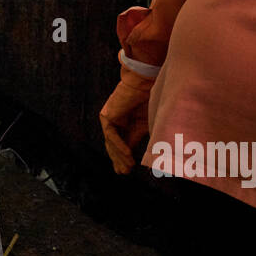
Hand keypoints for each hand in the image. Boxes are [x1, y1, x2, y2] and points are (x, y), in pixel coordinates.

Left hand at [99, 54, 157, 174]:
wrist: (144, 83)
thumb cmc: (148, 100)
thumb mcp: (144, 125)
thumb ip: (138, 138)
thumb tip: (142, 157)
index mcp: (123, 125)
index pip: (119, 146)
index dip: (122, 159)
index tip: (126, 172)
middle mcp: (113, 123)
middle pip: (113, 147)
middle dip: (119, 161)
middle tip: (124, 173)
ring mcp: (108, 119)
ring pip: (111, 143)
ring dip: (120, 156)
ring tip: (128, 168)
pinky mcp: (107, 116)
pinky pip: (111, 135)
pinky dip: (119, 145)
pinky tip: (128, 155)